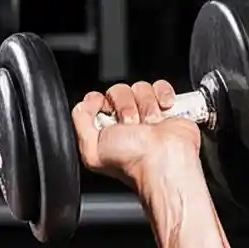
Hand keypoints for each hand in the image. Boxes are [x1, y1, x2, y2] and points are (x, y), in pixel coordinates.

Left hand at [71, 81, 201, 188]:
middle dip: (125, 106)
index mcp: (105, 131)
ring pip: (139, 88)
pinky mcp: (167, 108)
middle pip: (118, 91)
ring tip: (149, 124)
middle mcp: (125, 123)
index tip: (107, 111)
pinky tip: (163, 112)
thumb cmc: (132, 161)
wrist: (167, 158)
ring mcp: (146, 114)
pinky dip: (163, 94)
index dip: (101, 102)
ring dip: (145, 104)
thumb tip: (86, 102)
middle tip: (131, 125)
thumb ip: (80, 123)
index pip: (96, 100)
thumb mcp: (91, 150)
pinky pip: (160, 86)